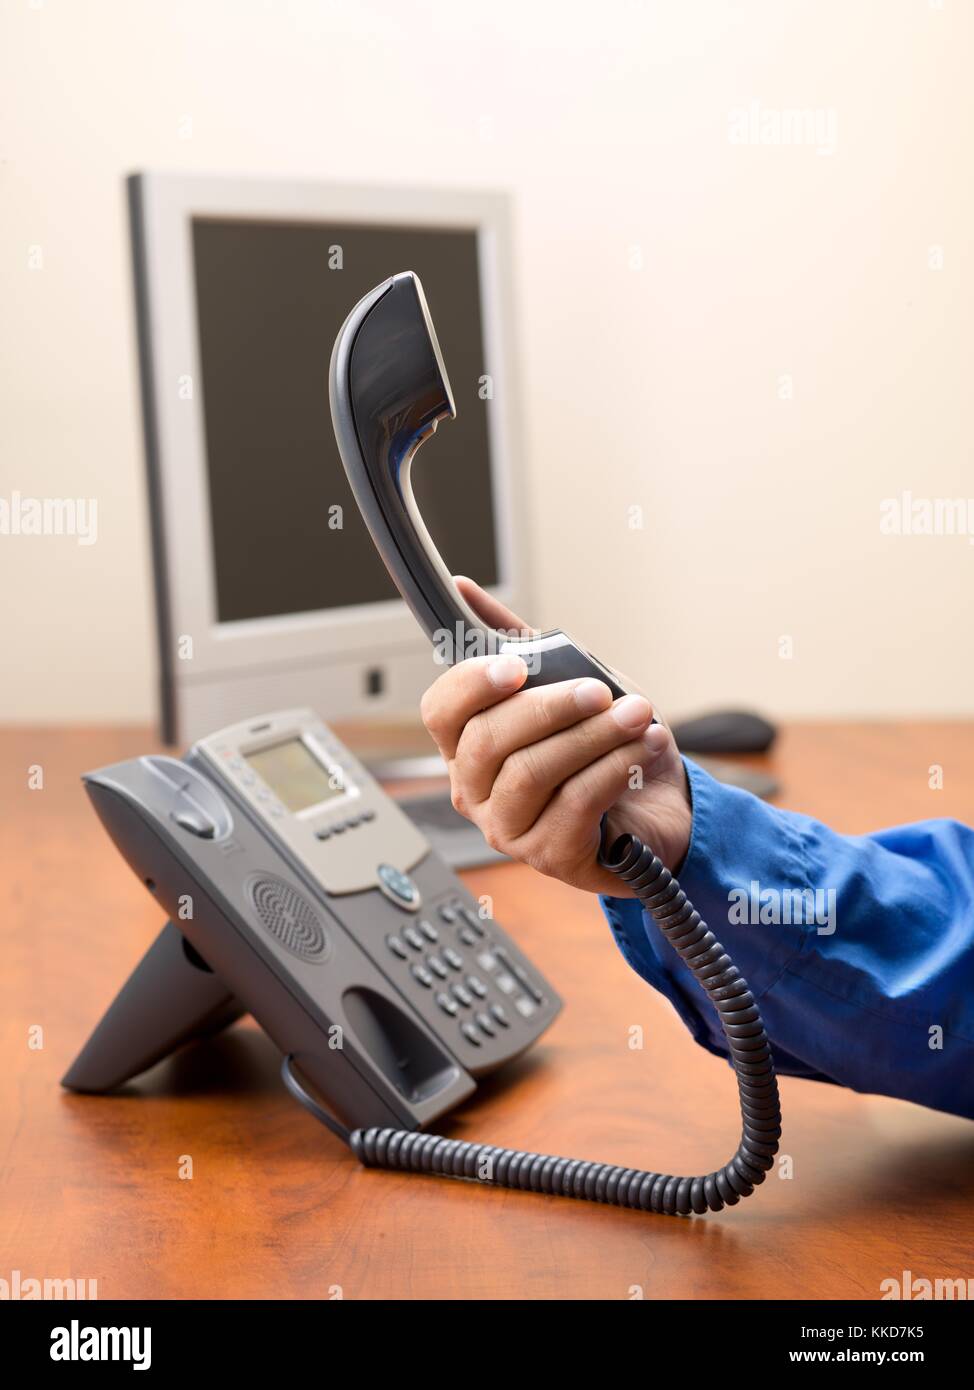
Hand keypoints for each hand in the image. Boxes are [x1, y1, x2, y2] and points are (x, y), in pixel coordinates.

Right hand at [419, 577, 691, 895]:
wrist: (657, 810)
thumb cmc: (602, 748)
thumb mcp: (565, 684)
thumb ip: (518, 643)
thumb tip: (464, 590)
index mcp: (467, 746)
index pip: (441, 711)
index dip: (471, 685)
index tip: (516, 665)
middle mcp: (474, 791)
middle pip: (488, 741)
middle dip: (550, 707)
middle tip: (599, 689)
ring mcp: (508, 828)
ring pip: (532, 772)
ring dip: (592, 735)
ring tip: (638, 714)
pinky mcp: (551, 855)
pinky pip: (576, 803)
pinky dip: (615, 767)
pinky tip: (644, 747)